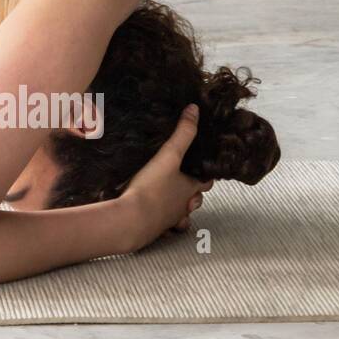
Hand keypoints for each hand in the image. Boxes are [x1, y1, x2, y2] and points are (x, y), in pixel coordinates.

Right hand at [120, 105, 213, 249]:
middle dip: (193, 192)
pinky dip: (163, 222)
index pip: (206, 181)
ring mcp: (170, 220)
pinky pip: (164, 227)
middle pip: (196, 199)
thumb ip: (182, 134)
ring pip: (182, 215)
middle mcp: (184, 206)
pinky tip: (153, 214)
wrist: (131, 220)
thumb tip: (194, 110)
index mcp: (190, 188)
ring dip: (180, 208)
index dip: (207, 174)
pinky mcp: (154, 229)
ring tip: (170, 198)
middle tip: (186, 182)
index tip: (205, 167)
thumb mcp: (168, 156)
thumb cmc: (152, 189)